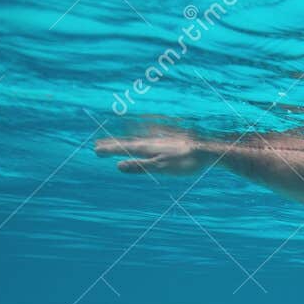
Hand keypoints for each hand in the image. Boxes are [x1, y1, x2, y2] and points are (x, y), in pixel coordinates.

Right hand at [94, 130, 215, 174]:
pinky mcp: (171, 142)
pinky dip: (142, 135)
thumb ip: (140, 166)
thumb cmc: (185, 162)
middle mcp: (152, 141)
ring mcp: (161, 140)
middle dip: (113, 145)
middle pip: (128, 143)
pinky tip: (144, 136)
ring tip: (116, 141)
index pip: (123, 148)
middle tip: (98, 145)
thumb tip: (118, 166)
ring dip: (126, 140)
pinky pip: (151, 137)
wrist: (207, 150)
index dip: (110, 149)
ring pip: (139, 139)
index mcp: (147, 148)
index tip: (96, 150)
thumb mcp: (161, 167)